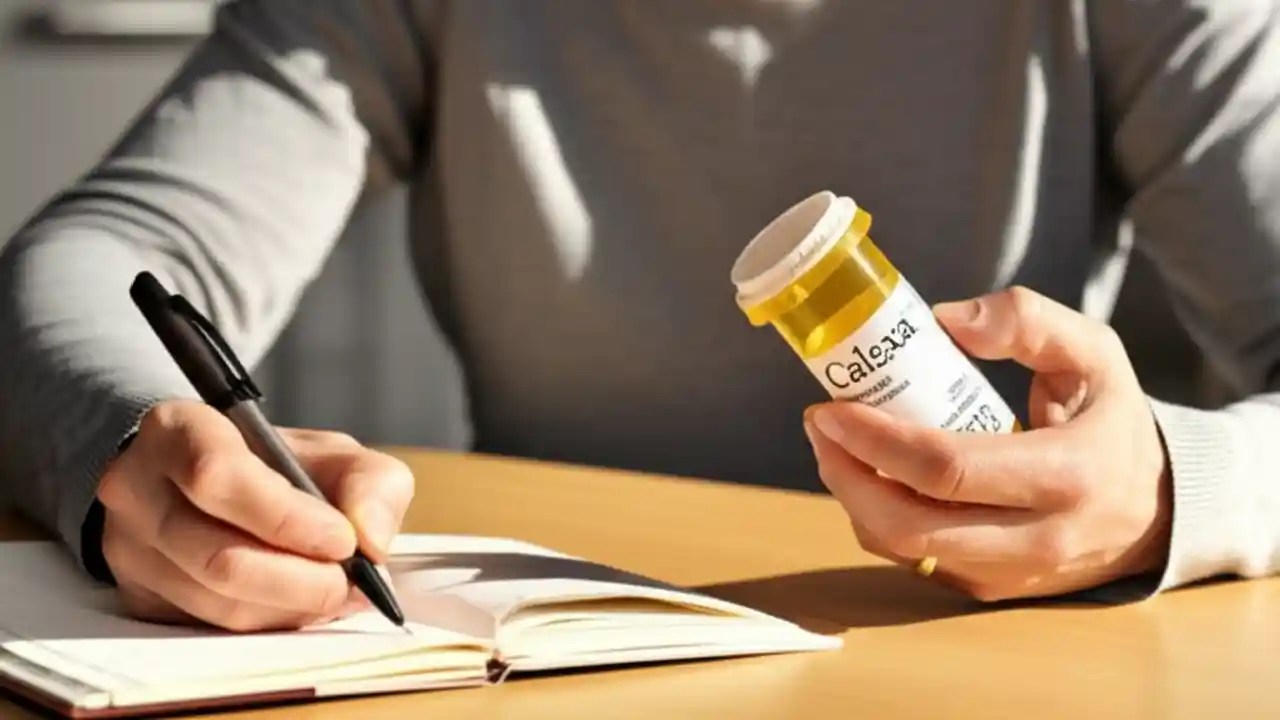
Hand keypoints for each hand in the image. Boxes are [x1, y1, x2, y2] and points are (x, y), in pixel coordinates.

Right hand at [96, 400, 414, 630]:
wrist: (214, 486)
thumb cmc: (276, 466)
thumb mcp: (333, 453)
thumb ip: (369, 483)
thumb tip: (372, 539)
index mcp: (176, 431)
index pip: (218, 477)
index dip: (286, 518)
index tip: (343, 540)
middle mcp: (137, 489)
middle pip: (218, 556)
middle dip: (301, 581)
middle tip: (351, 583)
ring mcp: (129, 550)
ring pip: (218, 603)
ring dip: (291, 608)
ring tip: (334, 592)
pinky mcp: (138, 599)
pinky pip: (210, 628)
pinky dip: (270, 622)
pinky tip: (298, 603)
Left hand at [805, 286, 1171, 599]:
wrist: (1156, 509)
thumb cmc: (1112, 420)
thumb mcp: (1092, 352)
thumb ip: (1027, 319)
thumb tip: (944, 322)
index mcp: (1068, 475)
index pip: (946, 469)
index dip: (875, 440)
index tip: (830, 407)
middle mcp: (1039, 539)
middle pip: (909, 526)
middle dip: (845, 475)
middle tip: (821, 427)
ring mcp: (1011, 574)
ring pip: (902, 550)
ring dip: (854, 498)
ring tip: (839, 446)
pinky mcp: (991, 590)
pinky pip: (913, 561)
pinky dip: (879, 519)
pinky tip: (872, 476)